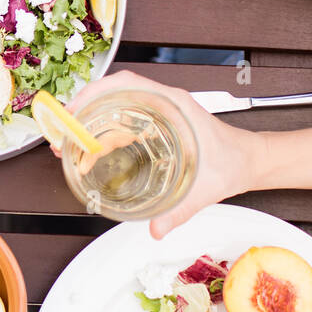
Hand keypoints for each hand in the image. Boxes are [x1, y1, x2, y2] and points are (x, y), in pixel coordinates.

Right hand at [53, 71, 264, 238]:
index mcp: (173, 104)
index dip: (93, 92)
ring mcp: (157, 113)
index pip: (125, 83)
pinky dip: (100, 135)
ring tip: (69, 148)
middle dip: (81, 112)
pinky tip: (91, 155)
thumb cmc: (232, 162)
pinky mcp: (154, 126)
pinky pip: (120, 122)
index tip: (73, 111)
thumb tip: (156, 228)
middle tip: (62, 137)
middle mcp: (162, 103)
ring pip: (112, 108)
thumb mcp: (206, 188)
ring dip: (87, 124)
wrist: (249, 161)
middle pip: (110, 94)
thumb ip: (181, 210)